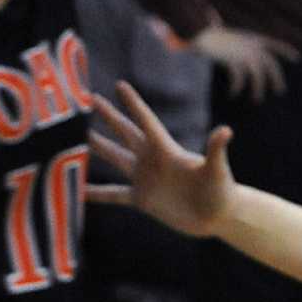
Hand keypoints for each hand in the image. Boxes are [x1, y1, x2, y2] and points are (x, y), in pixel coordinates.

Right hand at [87, 82, 234, 236]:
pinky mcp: (142, 199)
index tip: (120, 85)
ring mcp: (145, 178)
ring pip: (115, 158)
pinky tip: (79, 190)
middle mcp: (152, 160)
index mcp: (166, 150)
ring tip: (76, 136)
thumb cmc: (220, 190)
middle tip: (89, 99)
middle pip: (125, 132)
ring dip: (97, 147)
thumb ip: (215, 150)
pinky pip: (114, 194)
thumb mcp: (216, 170)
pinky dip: (97, 193)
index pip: (146, 122)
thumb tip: (226, 130)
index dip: (133, 104)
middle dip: (108, 115)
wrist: (217, 216)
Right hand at [191, 23, 298, 100]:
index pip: (274, 44)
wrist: (200, 33)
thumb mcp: (226, 37)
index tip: (297, 58)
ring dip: (258, 89)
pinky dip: (236, 87)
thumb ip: (233, 40)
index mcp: (253, 38)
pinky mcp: (234, 61)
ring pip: (258, 76)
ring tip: (256, 99)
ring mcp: (244, 54)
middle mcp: (252, 46)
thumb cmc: (210, 36)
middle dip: (276, 78)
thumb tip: (229, 38)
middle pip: (270, 65)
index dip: (285, 50)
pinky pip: (239, 79)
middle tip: (280, 91)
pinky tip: (233, 93)